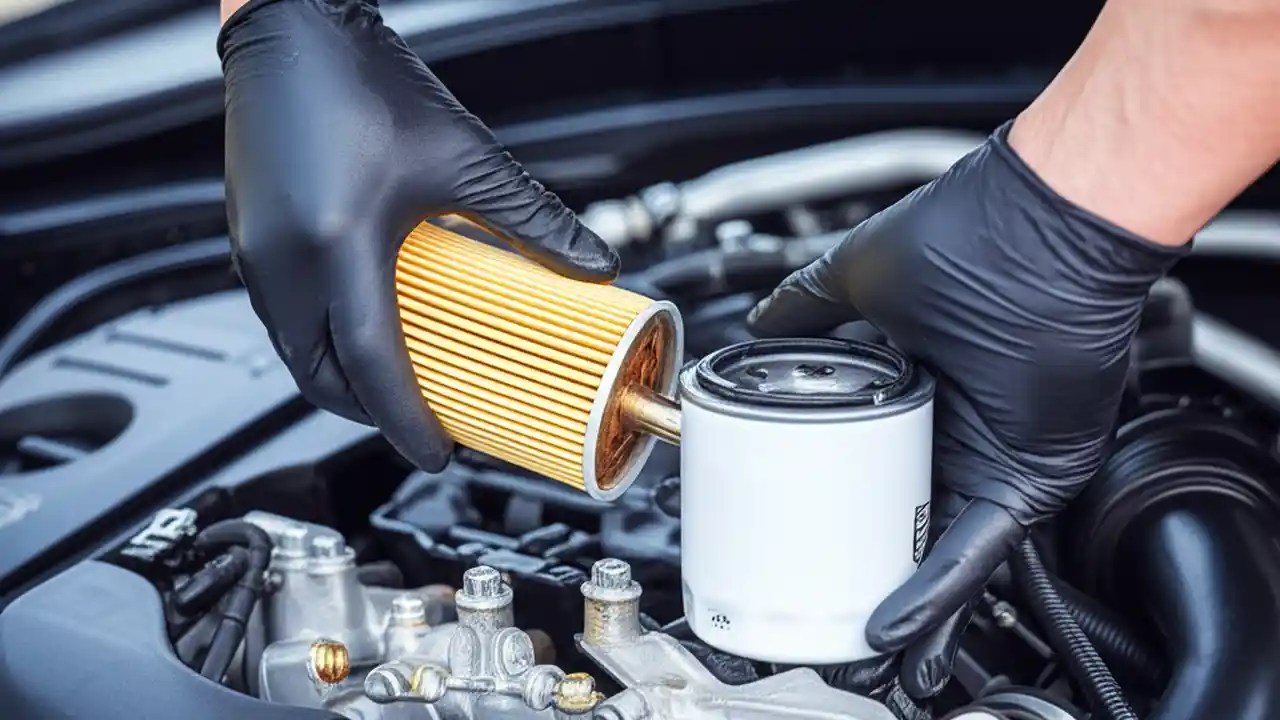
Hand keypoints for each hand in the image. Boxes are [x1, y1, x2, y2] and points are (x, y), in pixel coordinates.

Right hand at [219, 0, 617, 471]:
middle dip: (370, 413)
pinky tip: (360, 327)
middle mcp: (284, 259)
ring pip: (295, 351)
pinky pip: (281, 316)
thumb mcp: (464, 157)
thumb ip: (533, 219)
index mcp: (336, 246)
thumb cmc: (359, 79)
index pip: (373, 366)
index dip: (407, 420)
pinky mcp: (249, 236)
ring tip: (395, 383)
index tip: (437, 451)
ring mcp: (257, 250)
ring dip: (342, 379)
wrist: (292, 27)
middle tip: (419, 424)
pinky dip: (319, 341)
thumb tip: (591, 263)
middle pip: (322, 376)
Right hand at [747, 122, 1186, 697]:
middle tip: (821, 604)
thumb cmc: (966, 235)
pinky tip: (902, 624)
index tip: (786, 528)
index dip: (828, 497)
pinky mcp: (1021, 479)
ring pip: (939, 546)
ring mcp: (986, 456)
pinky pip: (977, 547)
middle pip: (899, 513)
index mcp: (910, 385)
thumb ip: (804, 305)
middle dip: (864, 563)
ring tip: (864, 649)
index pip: (863, 458)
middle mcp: (950, 426)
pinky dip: (940, 590)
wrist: (1044, 230)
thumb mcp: (857, 277)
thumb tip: (754, 323)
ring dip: (906, 602)